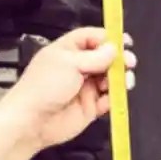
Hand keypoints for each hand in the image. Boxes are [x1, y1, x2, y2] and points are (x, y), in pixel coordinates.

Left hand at [0, 27, 137, 149]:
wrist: (31, 122)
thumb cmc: (43, 87)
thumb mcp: (70, 63)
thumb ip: (96, 57)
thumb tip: (114, 49)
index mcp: (67, 50)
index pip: (92, 37)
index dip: (109, 38)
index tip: (125, 42)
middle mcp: (77, 67)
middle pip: (105, 58)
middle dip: (119, 59)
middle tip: (129, 63)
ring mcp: (84, 87)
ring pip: (110, 78)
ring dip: (119, 78)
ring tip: (123, 82)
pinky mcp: (90, 106)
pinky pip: (108, 99)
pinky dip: (115, 97)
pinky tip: (115, 96)